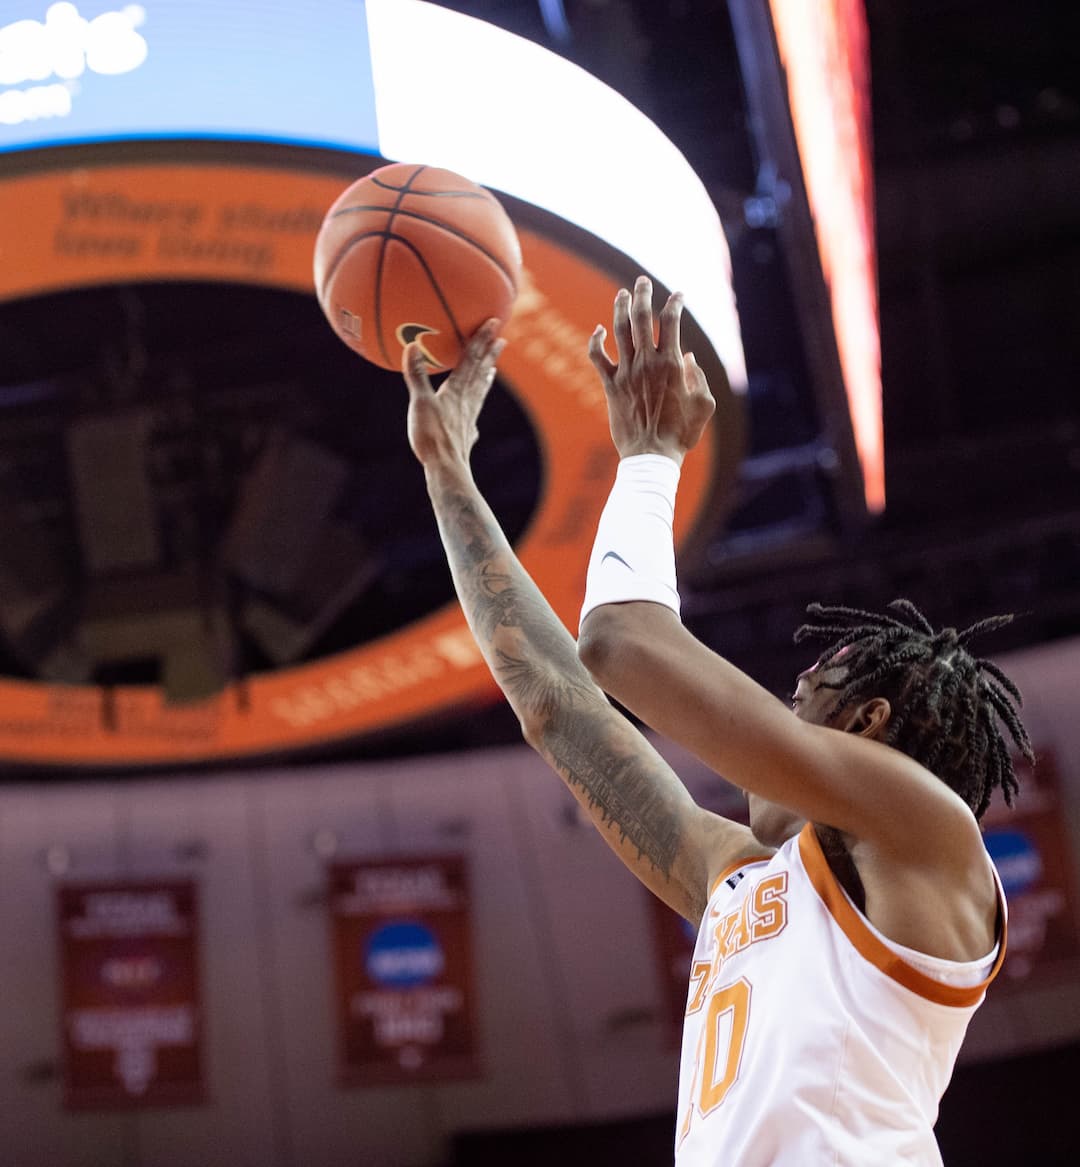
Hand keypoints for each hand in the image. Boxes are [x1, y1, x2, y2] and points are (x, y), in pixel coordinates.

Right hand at [402, 319, 505, 468]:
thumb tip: (411, 346)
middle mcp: (467, 401)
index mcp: (456, 390)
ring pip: (479, 392)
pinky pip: (473, 412)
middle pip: (481, 372)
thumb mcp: (420, 403)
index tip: (494, 323)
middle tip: (501, 339)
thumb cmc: (432, 437)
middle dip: (490, 354)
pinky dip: (475, 405)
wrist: (446, 469)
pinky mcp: (466, 434)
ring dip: (486, 377)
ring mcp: (469, 418)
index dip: (481, 339)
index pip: (471, 359)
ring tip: (492, 369)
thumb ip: (416, 376)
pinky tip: (474, 411)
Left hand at [588, 275, 716, 464]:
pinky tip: (600, 330)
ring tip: (623, 294)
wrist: (651, 456)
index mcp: (672, 364)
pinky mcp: (610, 386)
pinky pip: (597, 357)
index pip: (671, 321)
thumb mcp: (704, 406)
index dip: (675, 303)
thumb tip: (688, 357)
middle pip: (642, 317)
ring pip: (620, 330)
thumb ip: (699, 378)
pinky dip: (596, 340)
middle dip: (643, 294)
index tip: (678, 295)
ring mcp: (626, 373)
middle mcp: (647, 363)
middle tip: (643, 281)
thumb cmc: (681, 434)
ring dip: (620, 308)